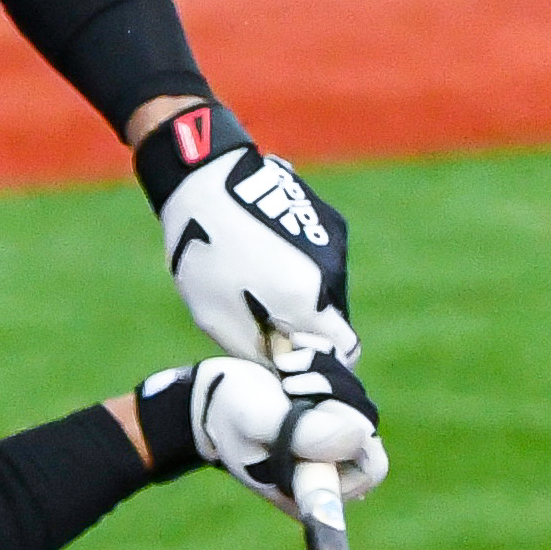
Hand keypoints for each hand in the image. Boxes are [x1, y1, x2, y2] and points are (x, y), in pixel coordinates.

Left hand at [134, 101, 356, 366]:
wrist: (204, 178)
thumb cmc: (205, 254)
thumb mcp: (219, 319)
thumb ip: (260, 352)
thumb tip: (284, 371)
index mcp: (308, 301)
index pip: (346, 351)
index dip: (322, 360)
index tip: (290, 357)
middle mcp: (331, 272)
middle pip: (333, 320)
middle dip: (305, 328)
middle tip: (262, 319)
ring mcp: (331, 240)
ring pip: (325, 289)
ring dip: (299, 295)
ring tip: (254, 278)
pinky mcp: (325, 217)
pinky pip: (317, 259)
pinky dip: (297, 265)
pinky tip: (260, 249)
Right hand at [135, 355, 386, 517]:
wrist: (204, 396)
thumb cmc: (225, 414)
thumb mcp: (260, 421)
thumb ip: (306, 433)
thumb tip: (362, 434)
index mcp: (312, 487)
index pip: (370, 466)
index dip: (354, 430)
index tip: (314, 404)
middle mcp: (327, 468)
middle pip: (365, 424)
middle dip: (330, 393)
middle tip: (291, 383)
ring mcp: (328, 438)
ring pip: (356, 397)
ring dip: (322, 372)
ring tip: (283, 371)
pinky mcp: (326, 410)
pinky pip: (346, 377)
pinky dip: (321, 359)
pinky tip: (289, 359)